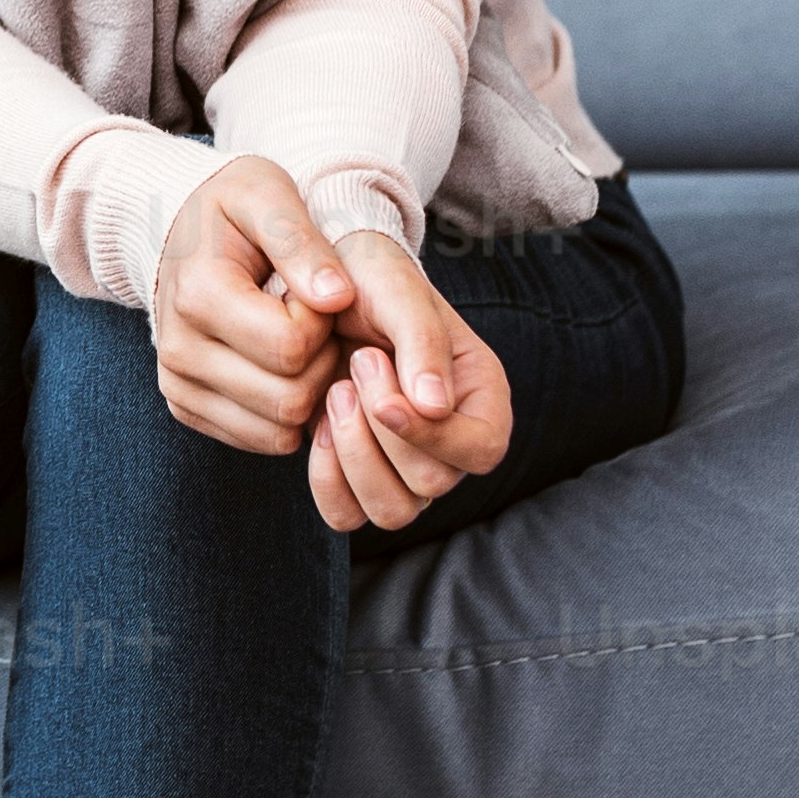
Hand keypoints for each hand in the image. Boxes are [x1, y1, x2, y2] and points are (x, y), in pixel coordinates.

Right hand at [152, 158, 360, 453]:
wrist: (180, 232)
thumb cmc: (232, 210)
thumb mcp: (267, 193)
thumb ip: (301, 241)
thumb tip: (337, 298)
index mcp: (196, 295)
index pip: (291, 347)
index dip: (321, 322)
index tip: (314, 287)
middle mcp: (178, 350)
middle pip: (288, 398)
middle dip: (320, 361)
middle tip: (315, 319)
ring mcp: (177, 385)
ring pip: (279, 430)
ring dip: (307, 390)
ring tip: (300, 339)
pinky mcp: (186, 407)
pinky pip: (262, 440)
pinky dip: (286, 412)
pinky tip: (284, 366)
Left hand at [306, 227, 511, 534]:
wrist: (322, 288)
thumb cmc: (371, 282)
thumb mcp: (399, 293)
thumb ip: (422, 342)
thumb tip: (435, 406)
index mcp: (482, 398)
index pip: (481, 450)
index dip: (431, 434)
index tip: (379, 389)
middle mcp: (452, 442)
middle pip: (431, 483)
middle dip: (380, 428)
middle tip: (356, 362)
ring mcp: (407, 467)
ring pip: (393, 511)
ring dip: (352, 454)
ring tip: (335, 390)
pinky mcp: (359, 479)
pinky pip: (347, 515)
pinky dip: (325, 479)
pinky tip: (316, 424)